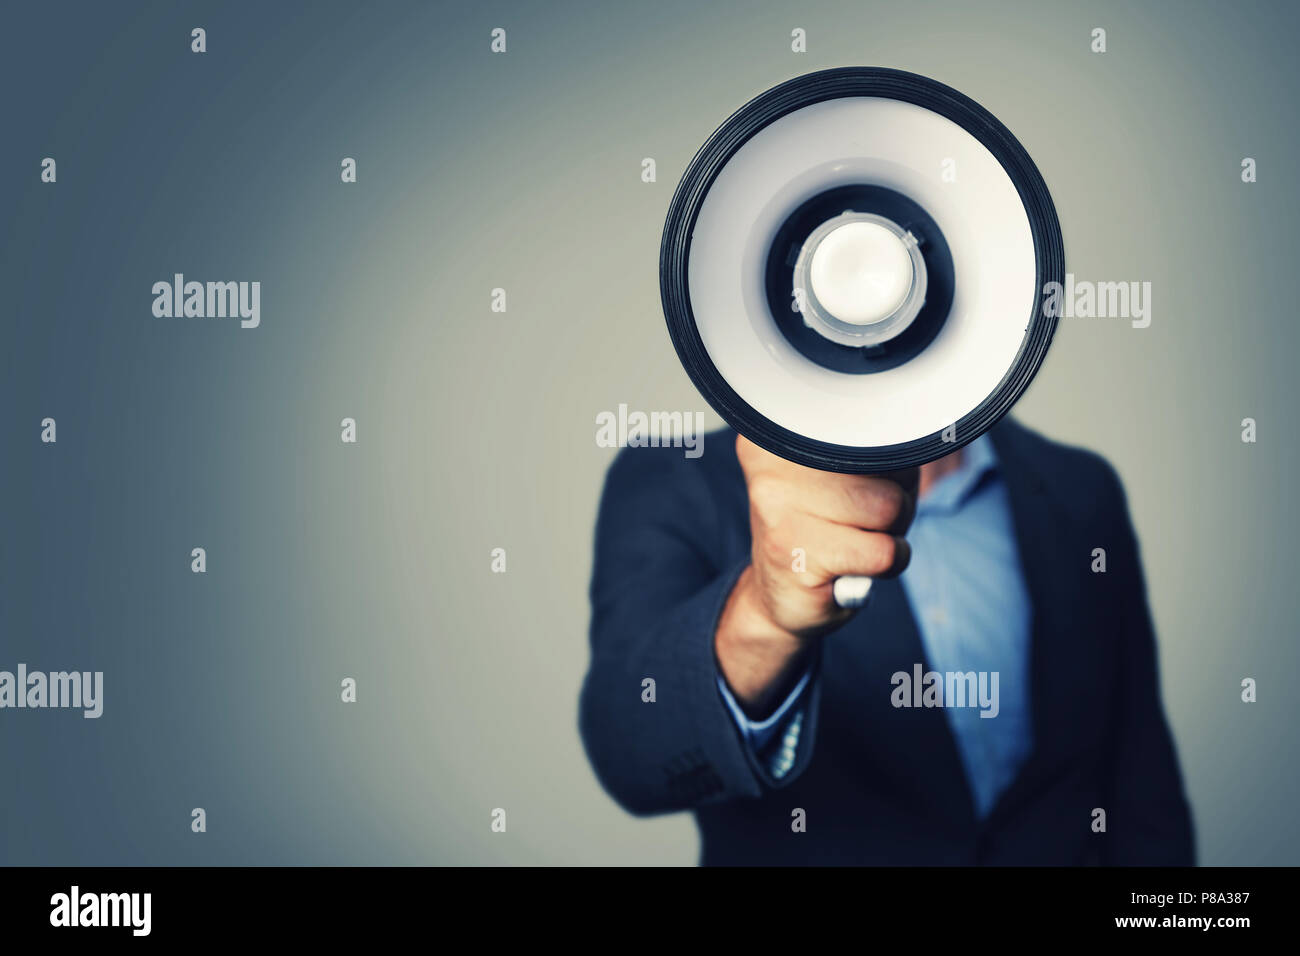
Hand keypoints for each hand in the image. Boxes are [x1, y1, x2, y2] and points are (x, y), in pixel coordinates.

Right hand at [715, 435, 917, 712]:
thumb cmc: (829, 526)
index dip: (888, 459)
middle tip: (857, 519)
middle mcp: (771, 461)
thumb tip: (912, 446)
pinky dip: (888, 563)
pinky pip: (883, 552)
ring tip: (857, 540)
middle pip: (884, 464)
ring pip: (887, 507)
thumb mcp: (854, 473)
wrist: (781, 595)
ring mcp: (777, 507)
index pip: (872, 424)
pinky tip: (857, 566)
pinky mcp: (794, 556)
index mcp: (783, 428)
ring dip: (890, 531)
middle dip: (892, 497)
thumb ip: (878, 447)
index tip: (860, 481)